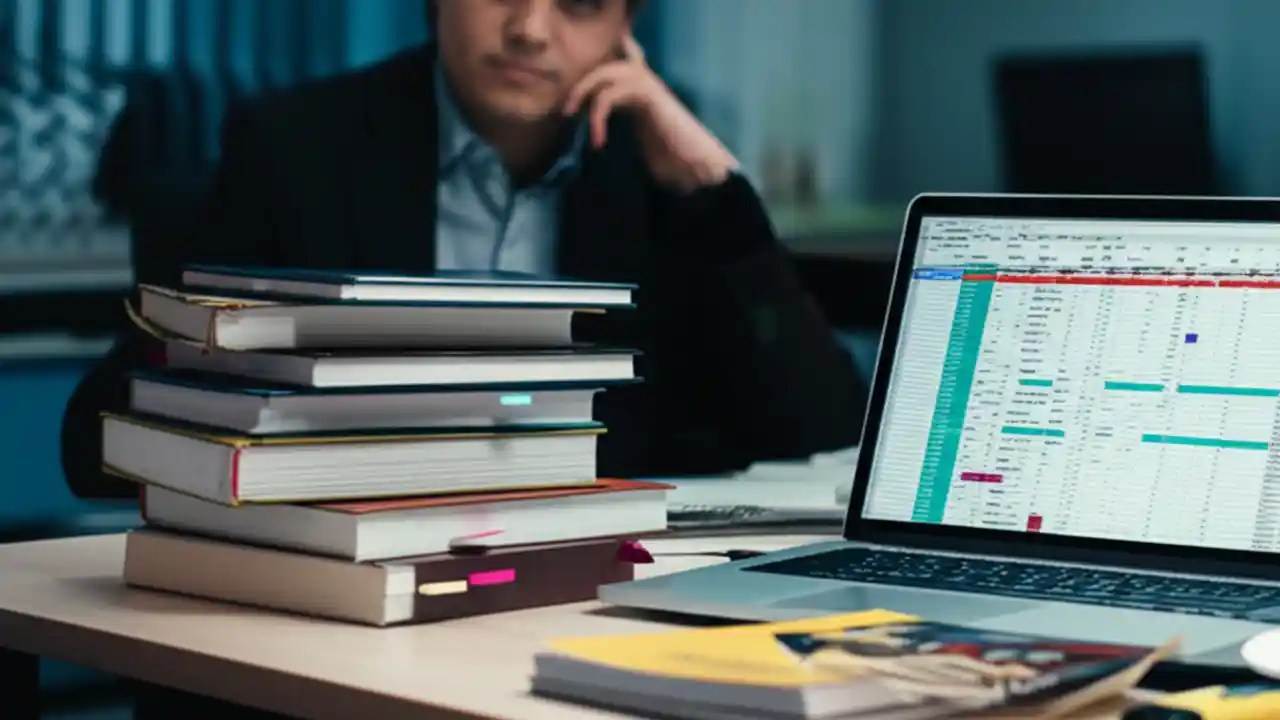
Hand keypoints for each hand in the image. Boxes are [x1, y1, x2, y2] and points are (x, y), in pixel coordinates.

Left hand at [564, 35, 738, 193]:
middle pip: (606, 66)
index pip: (613, 73)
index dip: (590, 84)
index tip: (574, 107)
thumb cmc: (670, 163)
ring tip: (571, 117)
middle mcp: (646, 85)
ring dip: (584, 92)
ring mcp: (649, 87)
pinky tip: (597, 139)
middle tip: (566, 111)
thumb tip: (584, 141)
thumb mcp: (634, 145)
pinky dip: (597, 115)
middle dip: (581, 85)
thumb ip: (617, 133)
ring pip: (607, 72)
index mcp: (641, 94)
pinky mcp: (649, 96)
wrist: (696, 168)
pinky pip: (611, 95)